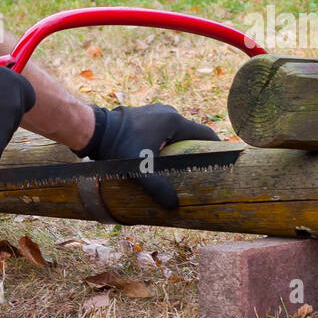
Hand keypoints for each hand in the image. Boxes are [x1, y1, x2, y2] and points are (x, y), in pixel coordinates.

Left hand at [75, 103, 219, 208]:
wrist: (94, 129)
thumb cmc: (118, 146)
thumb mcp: (139, 168)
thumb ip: (157, 187)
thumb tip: (174, 205)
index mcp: (173, 120)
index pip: (204, 133)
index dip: (215, 146)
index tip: (223, 159)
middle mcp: (168, 112)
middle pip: (190, 132)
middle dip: (196, 149)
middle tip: (200, 168)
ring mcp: (156, 111)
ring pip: (175, 131)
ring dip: (180, 145)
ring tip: (181, 165)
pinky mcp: (145, 114)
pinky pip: (163, 128)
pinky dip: (167, 141)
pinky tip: (161, 155)